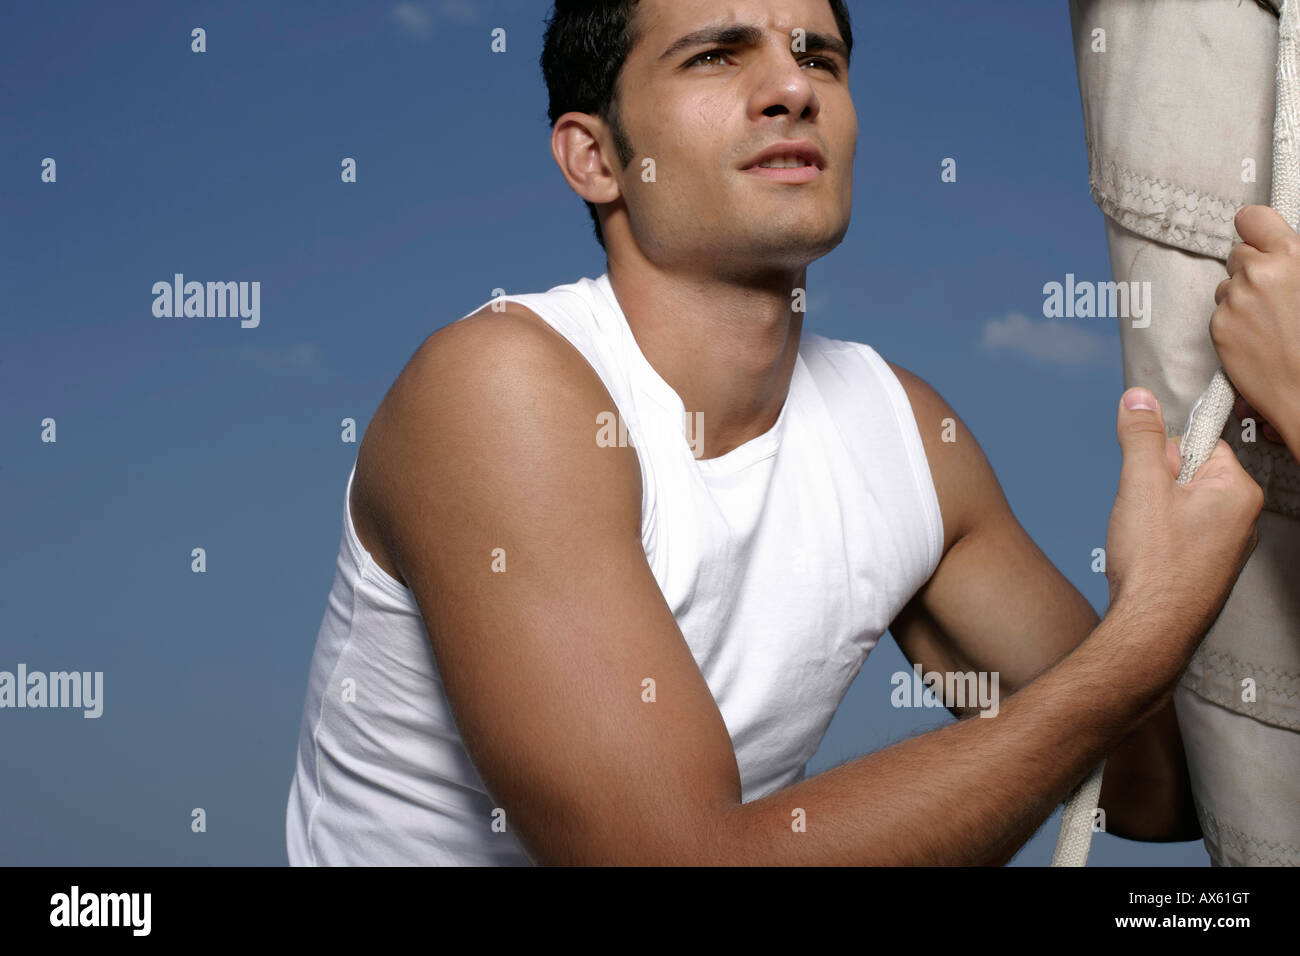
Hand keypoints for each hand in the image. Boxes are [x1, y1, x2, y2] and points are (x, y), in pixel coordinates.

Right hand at [1103, 388, 1262, 686]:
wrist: (1150, 630)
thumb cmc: (1155, 565)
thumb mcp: (1141, 484)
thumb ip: (1141, 436)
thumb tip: (1139, 400)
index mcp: (1238, 492)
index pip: (1199, 444)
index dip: (1162, 457)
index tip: (1146, 476)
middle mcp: (1240, 519)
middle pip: (1187, 474)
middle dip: (1154, 487)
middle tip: (1141, 512)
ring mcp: (1225, 547)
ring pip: (1178, 506)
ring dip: (1150, 514)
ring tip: (1142, 539)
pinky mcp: (1206, 568)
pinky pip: (1177, 535)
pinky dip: (1155, 540)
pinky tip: (1145, 556)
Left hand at [1211, 205, 1299, 458]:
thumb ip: (1295, 259)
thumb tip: (1283, 247)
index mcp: (1290, 254)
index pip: (1251, 218)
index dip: (1256, 229)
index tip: (1260, 239)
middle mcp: (1256, 273)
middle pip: (1237, 254)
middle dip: (1250, 268)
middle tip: (1273, 293)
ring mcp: (1233, 301)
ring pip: (1226, 285)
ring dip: (1240, 296)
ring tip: (1269, 320)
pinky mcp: (1218, 327)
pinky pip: (1220, 312)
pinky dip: (1233, 321)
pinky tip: (1257, 338)